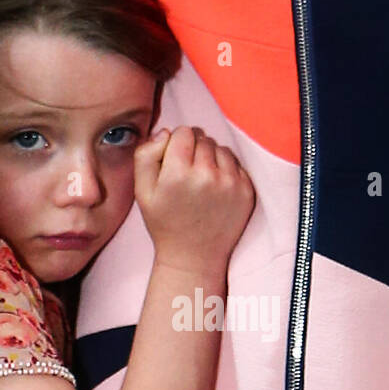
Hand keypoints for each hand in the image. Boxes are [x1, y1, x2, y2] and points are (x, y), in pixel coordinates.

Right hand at [133, 126, 255, 274]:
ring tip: (201, 180)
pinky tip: (215, 189)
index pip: (183, 132)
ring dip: (211, 157)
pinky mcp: (246, 191)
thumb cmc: (165, 224)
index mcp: (178, 174)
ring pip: (220, 148)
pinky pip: (236, 164)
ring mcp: (230, 183)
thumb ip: (145, 155)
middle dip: (194, 149)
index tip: (174, 160)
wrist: (194, 257)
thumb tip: (166, 132)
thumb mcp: (142, 191)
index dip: (176, 142)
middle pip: (203, 138)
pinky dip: (225, 170)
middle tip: (187, 173)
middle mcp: (207, 175)